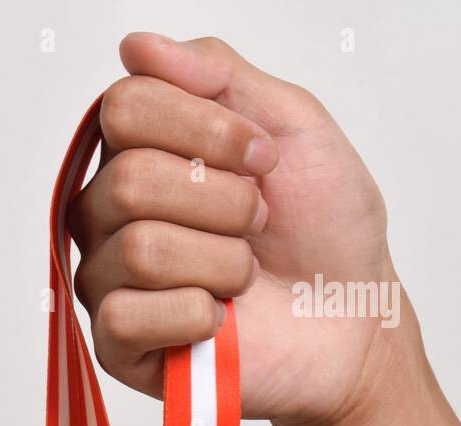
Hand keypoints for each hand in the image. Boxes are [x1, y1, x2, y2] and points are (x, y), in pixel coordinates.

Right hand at [69, 33, 409, 425]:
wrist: (353, 319)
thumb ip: (217, 75)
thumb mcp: (291, 126)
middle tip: (257, 221)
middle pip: (128, 179)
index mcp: (140, 151)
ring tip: (244, 275)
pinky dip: (195, 316)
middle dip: (223, 201)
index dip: (205, 128)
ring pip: (140, 249)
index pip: (124, 107)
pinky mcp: (116, 344)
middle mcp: (109, 211)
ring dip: (222, 262)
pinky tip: (218, 320)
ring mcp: (107, 277)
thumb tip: (135, 46)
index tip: (262, 156)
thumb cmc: (325, 229)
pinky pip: (126, 316)